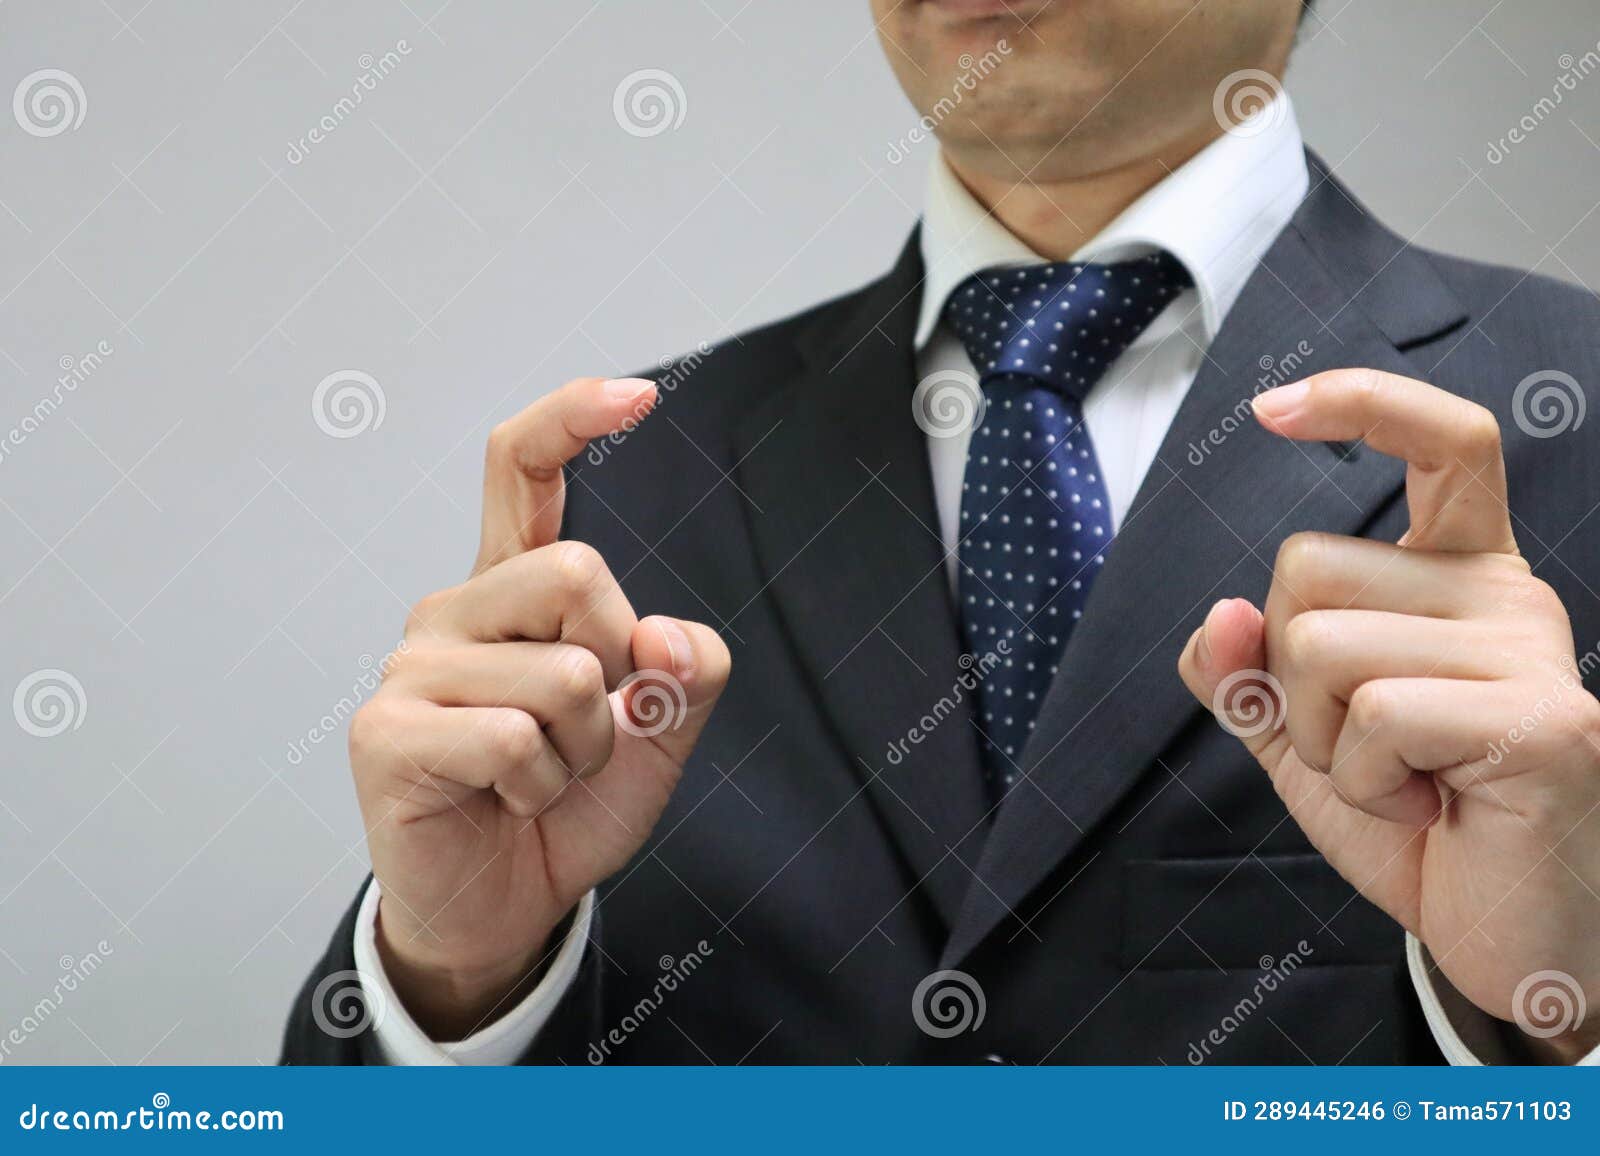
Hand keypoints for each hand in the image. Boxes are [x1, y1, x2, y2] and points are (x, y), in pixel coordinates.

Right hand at [349, 376, 730, 1039]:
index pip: (520, 471)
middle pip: (576, 569)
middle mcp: (453, 610)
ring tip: (543, 780)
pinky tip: (508, 804)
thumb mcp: (655, 736)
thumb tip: (669, 638)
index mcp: (511, 591)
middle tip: (584, 732)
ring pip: (562, 671)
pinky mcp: (387, 732)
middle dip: (617, 664)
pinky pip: (517, 738)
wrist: (505, 907)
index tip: (637, 395)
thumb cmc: (567, 808)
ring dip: (586, 748)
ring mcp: (412, 667)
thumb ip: (682, 675)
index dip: (572, 417)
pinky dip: (542, 787)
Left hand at [1178, 369, 1599, 1061]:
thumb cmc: (1414, 828)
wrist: (1500, 938)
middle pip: (1307, 565)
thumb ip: (1251, 675)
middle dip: (1288, 674)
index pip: (1445, 444)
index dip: (1364, 401)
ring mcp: (1533, 653)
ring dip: (1319, 738)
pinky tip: (1426, 806)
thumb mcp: (1303, 743)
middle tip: (1362, 746)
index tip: (1272, 409)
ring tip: (1398, 779)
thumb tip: (1218, 615)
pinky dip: (1361, 778)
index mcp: (1461, 579)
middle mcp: (1507, 595)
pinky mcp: (1543, 722)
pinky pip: (1373, 714)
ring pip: (1320, 642)